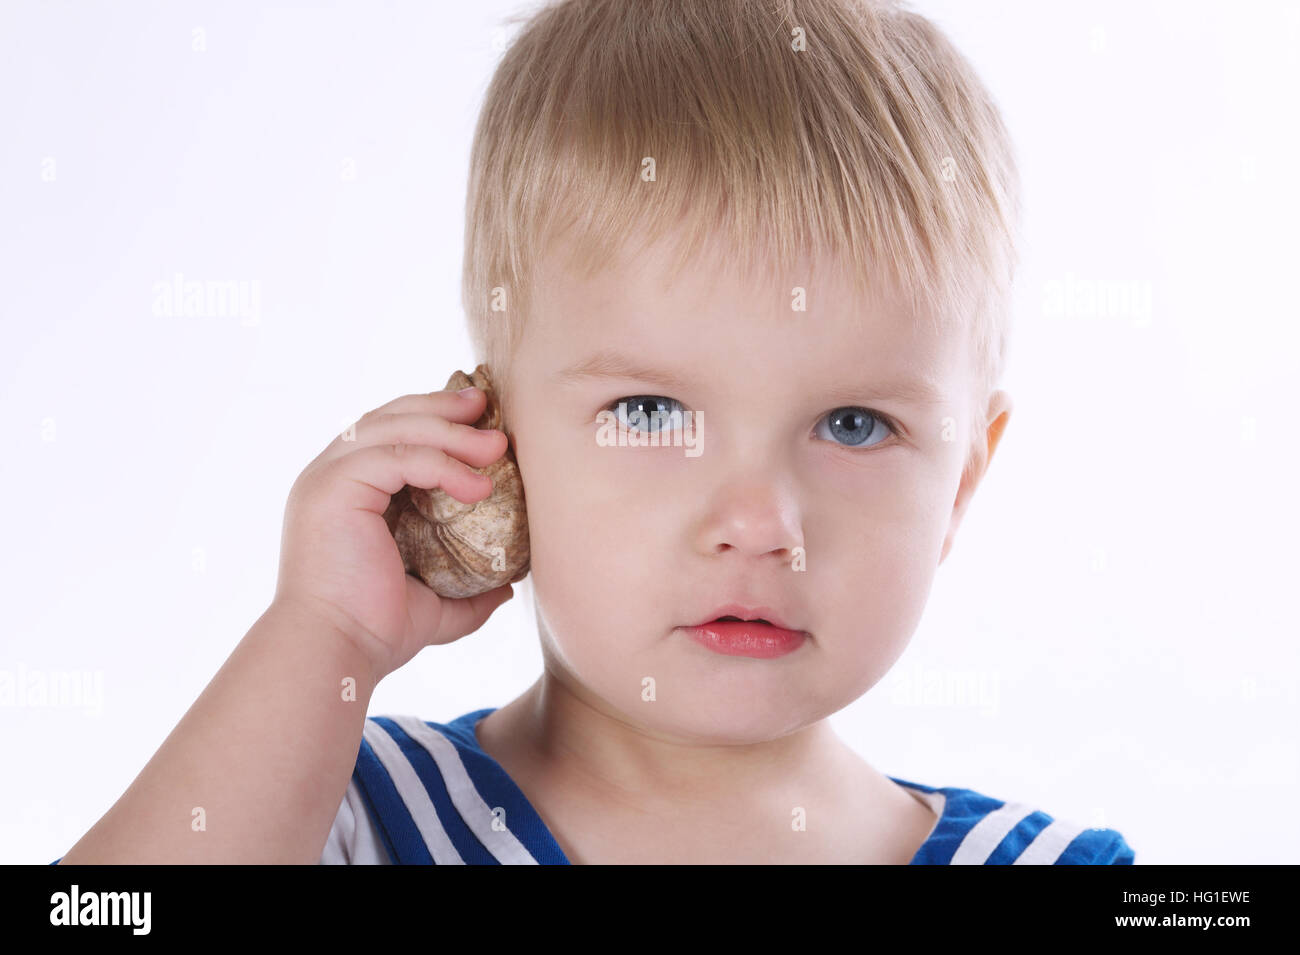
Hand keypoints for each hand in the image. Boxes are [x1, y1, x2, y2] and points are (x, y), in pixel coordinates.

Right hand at [272, 386, 515, 679]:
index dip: (434, 418)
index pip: (390, 434)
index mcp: (346, 492)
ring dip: (451, 432)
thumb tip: (508, 587)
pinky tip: (477, 487)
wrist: (338, 652)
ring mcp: (327, 478)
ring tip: (497, 447)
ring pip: (396, 428)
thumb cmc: (374, 632)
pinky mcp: (334, 488)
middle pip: (390, 417)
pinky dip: (441, 463)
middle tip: (487, 409)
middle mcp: (330, 476)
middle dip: (443, 409)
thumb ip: (468, 592)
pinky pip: (397, 456)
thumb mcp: (433, 605)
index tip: (480, 418)